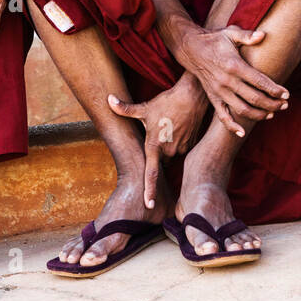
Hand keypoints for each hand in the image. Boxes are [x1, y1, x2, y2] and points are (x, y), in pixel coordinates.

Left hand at [108, 73, 208, 205]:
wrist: (192, 96)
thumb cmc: (167, 102)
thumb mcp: (144, 107)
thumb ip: (125, 108)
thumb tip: (108, 99)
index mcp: (154, 145)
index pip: (151, 173)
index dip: (150, 190)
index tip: (149, 205)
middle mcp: (168, 151)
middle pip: (160, 161)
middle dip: (157, 153)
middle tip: (158, 134)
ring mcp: (181, 149)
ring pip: (171, 155)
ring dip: (168, 147)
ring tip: (169, 127)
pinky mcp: (191, 145)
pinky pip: (181, 150)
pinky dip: (178, 142)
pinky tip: (178, 128)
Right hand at [174, 24, 287, 136]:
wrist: (191, 49)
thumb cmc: (214, 40)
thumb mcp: (230, 33)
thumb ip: (247, 36)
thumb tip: (263, 35)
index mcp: (234, 65)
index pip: (259, 81)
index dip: (275, 90)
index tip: (286, 94)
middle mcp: (227, 81)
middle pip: (254, 98)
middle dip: (272, 104)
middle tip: (285, 105)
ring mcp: (219, 92)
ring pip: (242, 110)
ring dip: (259, 115)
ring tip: (272, 114)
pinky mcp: (213, 98)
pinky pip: (222, 116)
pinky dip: (232, 127)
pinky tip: (242, 133)